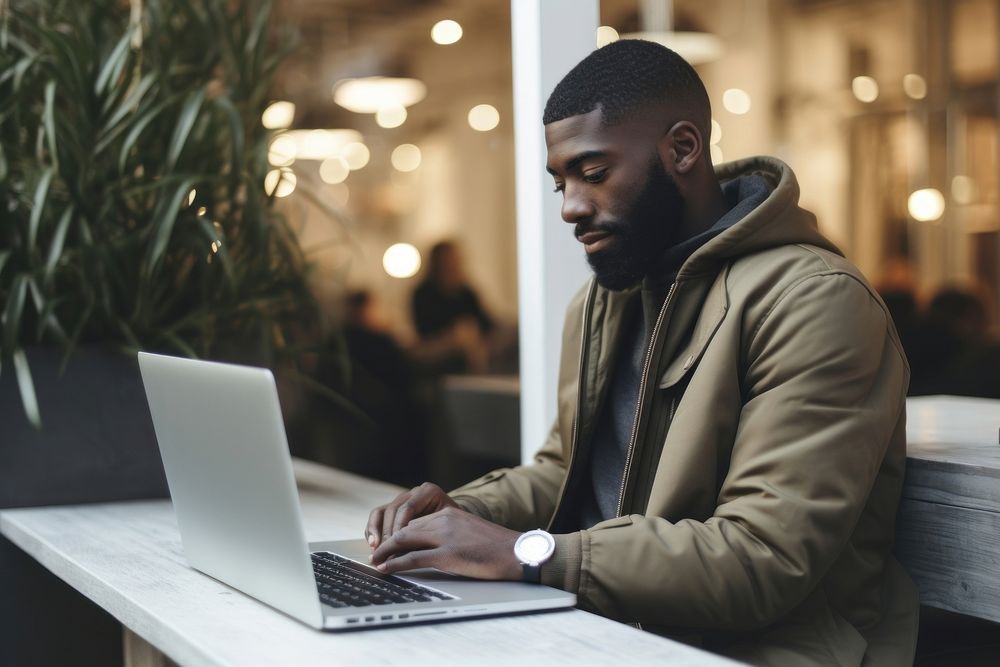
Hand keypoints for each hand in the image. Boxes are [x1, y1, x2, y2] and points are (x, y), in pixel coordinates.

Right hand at [365, 482, 460, 548]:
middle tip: (385, 551)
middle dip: (388, 532)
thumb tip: (412, 552)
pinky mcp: (393, 509)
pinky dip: (373, 529)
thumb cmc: (455, 526)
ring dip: (376, 531)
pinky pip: (378, 516)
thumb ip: (431, 533)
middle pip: (393, 510)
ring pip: (382, 512)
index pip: (408, 508)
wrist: (456, 522)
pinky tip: (373, 543)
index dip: (399, 527)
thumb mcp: (448, 526)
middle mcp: (413, 492)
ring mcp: (401, 499)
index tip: (397, 544)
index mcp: (428, 491)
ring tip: (376, 548)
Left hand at [370, 507, 521, 579]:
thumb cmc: (497, 548)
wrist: (518, 553)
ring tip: (375, 562)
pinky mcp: (448, 554)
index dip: (397, 534)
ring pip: (404, 540)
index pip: (415, 521)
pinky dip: (395, 564)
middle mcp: (445, 520)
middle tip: (374, 554)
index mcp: (450, 513)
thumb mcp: (470, 533)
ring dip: (385, 552)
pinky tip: (385, 569)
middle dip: (386, 542)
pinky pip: (413, 558)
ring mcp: (446, 536)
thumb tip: (432, 548)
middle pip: (405, 528)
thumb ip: (450, 534)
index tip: (387, 545)